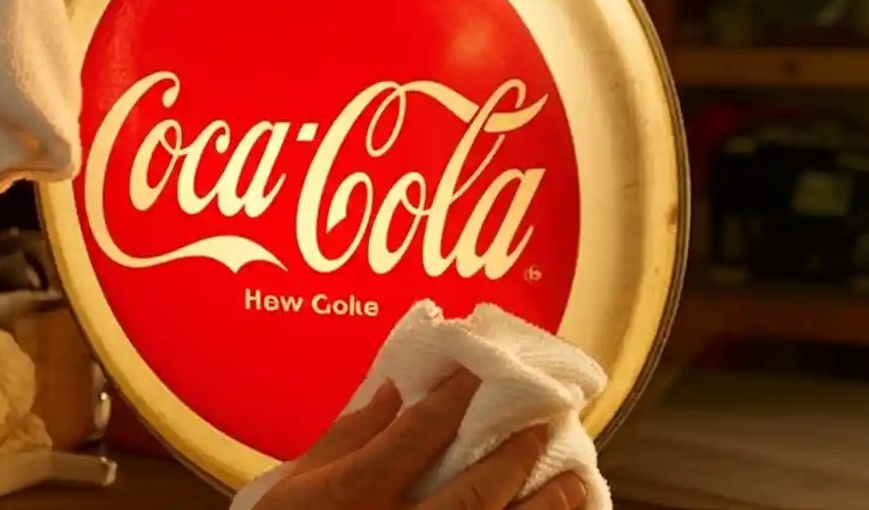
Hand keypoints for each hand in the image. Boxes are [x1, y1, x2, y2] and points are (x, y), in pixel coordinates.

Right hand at [253, 370, 586, 509]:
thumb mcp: (294, 484)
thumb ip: (345, 439)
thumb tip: (390, 391)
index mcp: (356, 496)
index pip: (414, 439)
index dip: (449, 401)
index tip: (477, 372)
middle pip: (471, 493)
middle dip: (513, 457)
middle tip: (545, 423)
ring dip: (540, 509)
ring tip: (574, 481)